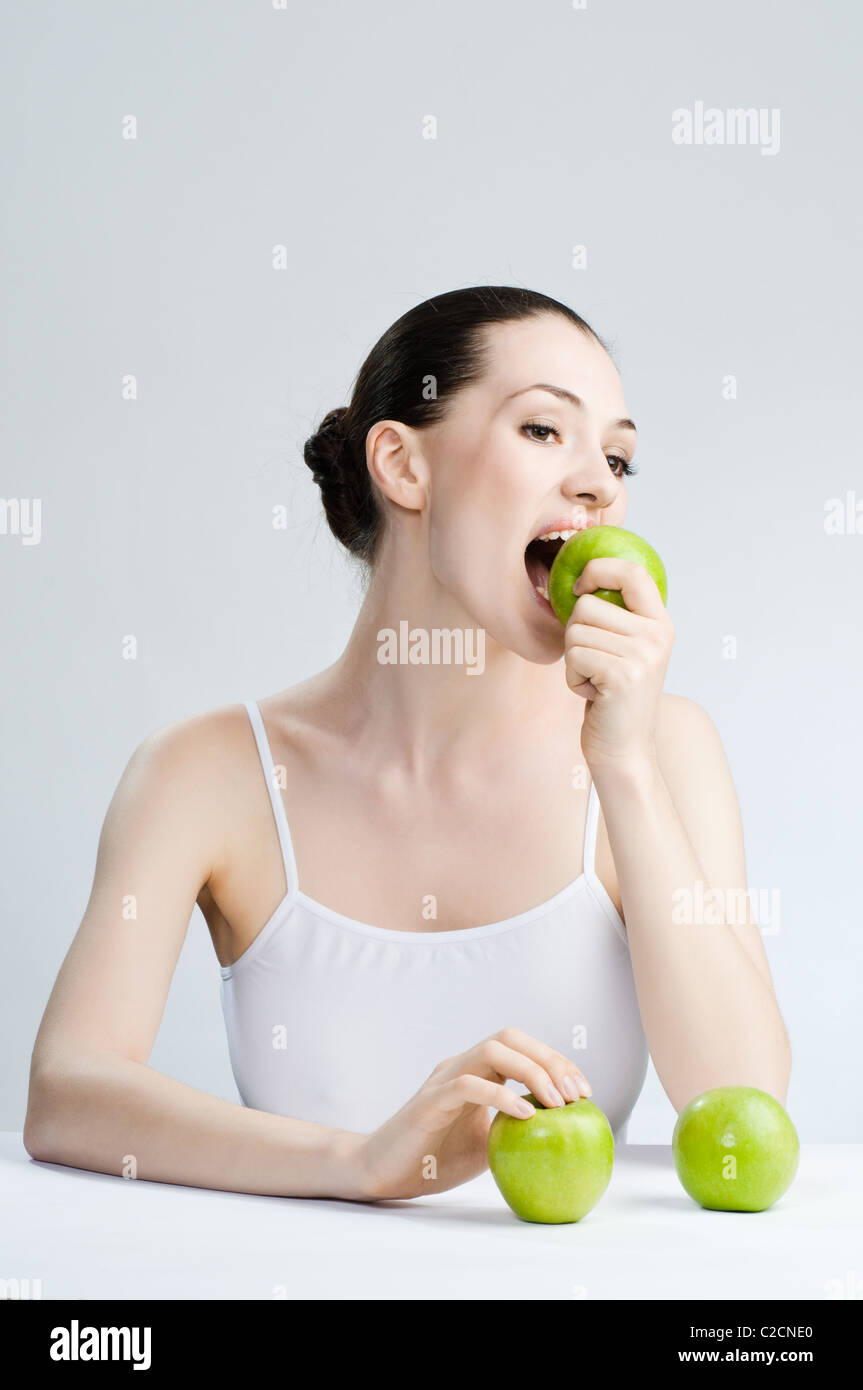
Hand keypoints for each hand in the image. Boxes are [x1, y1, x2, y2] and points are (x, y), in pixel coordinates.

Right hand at [354, 1027, 591, 1200]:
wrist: (384, 1171)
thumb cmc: (435, 1158)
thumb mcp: (488, 1145)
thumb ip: (515, 1132)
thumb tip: (562, 1138)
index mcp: (476, 1071)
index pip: (521, 1047)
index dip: (556, 1061)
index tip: (585, 1090)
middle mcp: (461, 1065)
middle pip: (510, 1037)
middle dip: (549, 1058)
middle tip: (576, 1093)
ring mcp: (444, 1079)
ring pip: (492, 1050)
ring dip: (532, 1070)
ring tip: (557, 1103)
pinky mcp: (430, 1101)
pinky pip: (468, 1085)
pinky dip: (501, 1096)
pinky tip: (526, 1115)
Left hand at [563, 557, 674, 768]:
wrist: (625, 748)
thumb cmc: (615, 698)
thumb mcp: (628, 650)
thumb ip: (617, 617)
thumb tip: (583, 579)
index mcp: (661, 623)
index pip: (633, 572)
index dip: (599, 569)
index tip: (579, 588)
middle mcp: (657, 635)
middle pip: (587, 605)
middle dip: (576, 634)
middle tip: (595, 664)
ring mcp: (642, 654)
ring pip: (575, 631)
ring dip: (573, 660)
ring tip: (596, 680)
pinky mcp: (622, 674)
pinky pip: (573, 657)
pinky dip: (572, 678)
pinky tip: (593, 694)